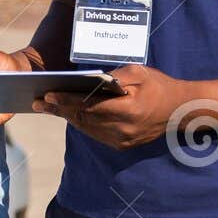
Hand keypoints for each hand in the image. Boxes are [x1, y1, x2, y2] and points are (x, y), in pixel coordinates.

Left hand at [36, 64, 191, 149]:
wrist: (179, 110)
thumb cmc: (158, 86)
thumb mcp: (138, 72)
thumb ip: (113, 76)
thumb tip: (89, 81)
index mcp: (127, 109)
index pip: (88, 105)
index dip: (66, 101)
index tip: (48, 96)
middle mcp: (122, 129)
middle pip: (83, 119)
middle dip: (59, 110)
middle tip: (38, 103)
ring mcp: (122, 140)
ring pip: (86, 129)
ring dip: (67, 118)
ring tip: (48, 108)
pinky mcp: (122, 145)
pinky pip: (95, 134)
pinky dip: (81, 124)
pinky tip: (69, 115)